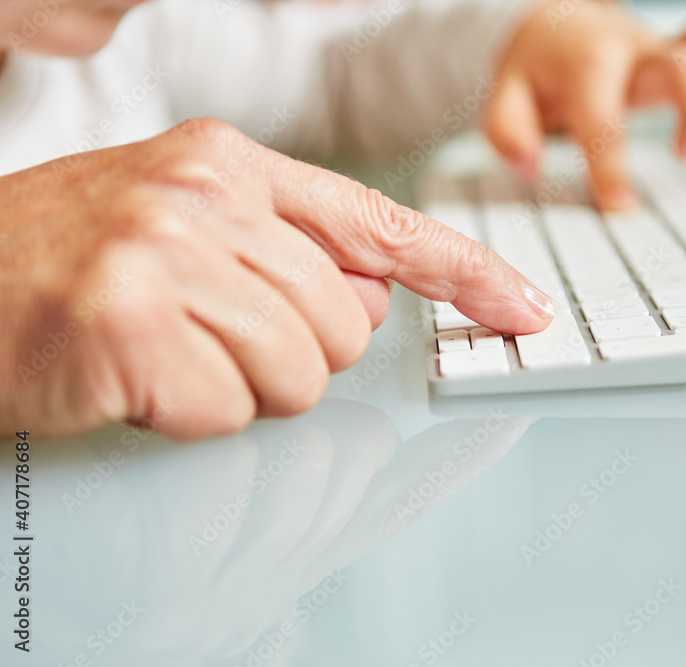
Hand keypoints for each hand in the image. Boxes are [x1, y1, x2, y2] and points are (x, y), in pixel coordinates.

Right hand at [0, 119, 555, 438]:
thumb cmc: (70, 261)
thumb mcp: (184, 223)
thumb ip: (288, 250)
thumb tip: (371, 298)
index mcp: (229, 163)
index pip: (380, 224)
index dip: (465, 272)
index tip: (524, 308)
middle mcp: (206, 195)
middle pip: (344, 325)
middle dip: (291, 354)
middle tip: (207, 335)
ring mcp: (167, 252)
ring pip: (297, 373)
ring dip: (237, 386)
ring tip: (166, 352)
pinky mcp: (131, 320)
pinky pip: (226, 409)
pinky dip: (186, 413)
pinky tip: (132, 375)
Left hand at [484, 1, 685, 209]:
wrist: (550, 22)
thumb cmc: (534, 68)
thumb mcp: (505, 97)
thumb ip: (508, 133)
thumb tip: (529, 165)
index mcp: (586, 65)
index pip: (604, 121)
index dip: (612, 170)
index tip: (620, 207)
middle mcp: (632, 49)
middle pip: (684, 65)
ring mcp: (661, 44)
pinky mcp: (679, 43)